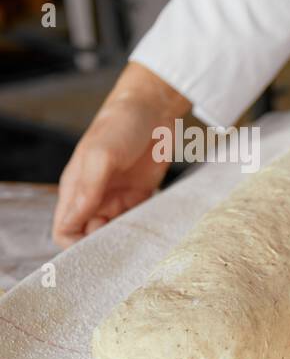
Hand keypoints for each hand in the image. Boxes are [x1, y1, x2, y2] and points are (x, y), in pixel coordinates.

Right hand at [52, 61, 189, 247]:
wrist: (152, 109)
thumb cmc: (119, 126)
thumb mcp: (100, 155)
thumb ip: (89, 188)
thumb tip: (75, 220)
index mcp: (75, 190)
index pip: (65, 231)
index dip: (77, 245)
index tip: (98, 249)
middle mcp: (95, 198)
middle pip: (92, 237)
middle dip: (106, 246)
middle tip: (126, 244)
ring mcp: (118, 198)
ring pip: (117, 233)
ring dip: (127, 239)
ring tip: (142, 238)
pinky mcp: (142, 196)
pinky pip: (139, 221)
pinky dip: (145, 228)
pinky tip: (154, 228)